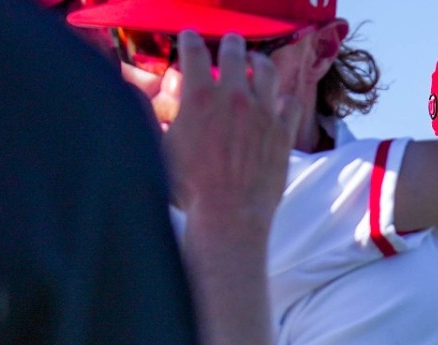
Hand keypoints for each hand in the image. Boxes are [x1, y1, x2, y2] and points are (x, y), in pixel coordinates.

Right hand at [162, 32, 297, 236]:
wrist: (229, 214)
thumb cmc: (188, 187)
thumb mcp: (159, 147)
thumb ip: (157, 117)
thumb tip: (146, 100)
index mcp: (199, 97)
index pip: (194, 51)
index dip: (190, 39)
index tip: (190, 37)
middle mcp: (233, 98)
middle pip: (234, 52)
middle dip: (229, 44)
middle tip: (229, 44)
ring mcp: (263, 114)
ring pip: (267, 71)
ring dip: (259, 62)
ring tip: (256, 61)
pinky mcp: (283, 133)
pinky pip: (291, 104)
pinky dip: (285, 99)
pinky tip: (280, 100)